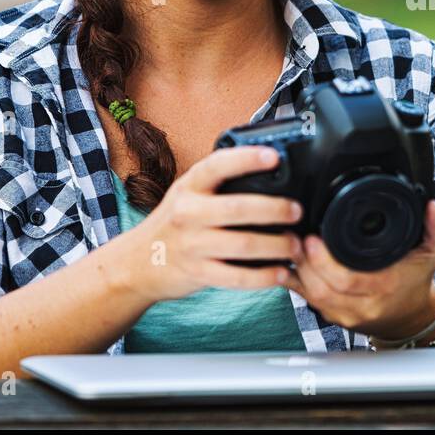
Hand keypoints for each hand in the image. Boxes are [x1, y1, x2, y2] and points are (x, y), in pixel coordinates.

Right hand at [119, 146, 303, 302]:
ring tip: (296, 245)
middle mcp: (188, 213)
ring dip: (277, 245)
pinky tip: (281, 273)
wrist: (137, 263)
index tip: (275, 157)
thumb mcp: (187, 193)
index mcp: (190, 186)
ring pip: (243, 244)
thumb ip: (217, 182)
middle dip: (275, 210)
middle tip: (297, 212)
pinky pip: (236, 277)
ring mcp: (192, 245)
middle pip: (238, 208)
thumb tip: (269, 167)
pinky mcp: (198, 273)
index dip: (246, 159)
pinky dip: (263, 277)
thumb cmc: (174, 223)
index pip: (218, 166)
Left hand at [279, 198, 434, 341]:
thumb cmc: (415, 280)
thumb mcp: (434, 252)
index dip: (325, 261)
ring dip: (297, 271)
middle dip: (305, 262)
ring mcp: (345, 314)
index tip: (313, 238)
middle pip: (323, 288)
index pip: (348, 280)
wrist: (409, 316)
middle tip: (297, 237)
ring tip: (290, 246)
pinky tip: (287, 263)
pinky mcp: (331, 316)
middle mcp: (362, 305)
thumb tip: (431, 206)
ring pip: (312, 296)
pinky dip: (294, 282)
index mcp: (384, 287)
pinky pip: (307, 300)